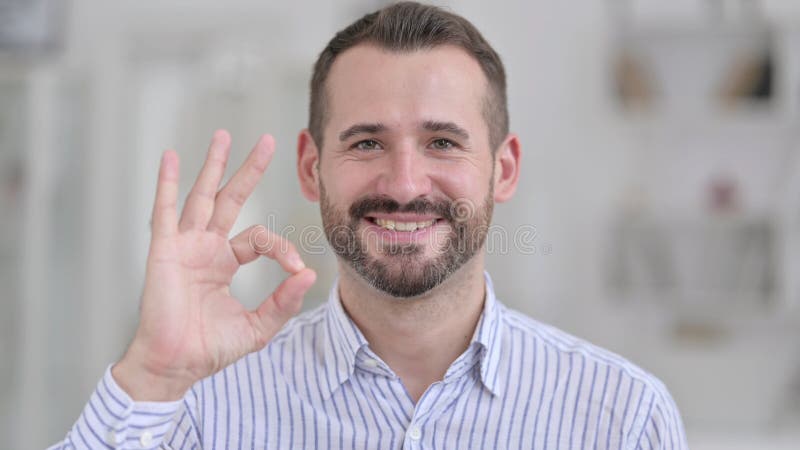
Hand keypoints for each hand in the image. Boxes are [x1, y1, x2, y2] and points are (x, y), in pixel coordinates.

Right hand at [112, 130, 315, 400]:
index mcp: (225, 261)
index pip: (259, 238)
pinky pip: (165, 212)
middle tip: (266, 141)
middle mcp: (206, 247)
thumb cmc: (210, 348)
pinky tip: (172, 158)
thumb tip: (309, 274)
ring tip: (222, 135)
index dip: (281, 247)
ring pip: (202, 196)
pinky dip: (167, 184)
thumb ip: (283, 302)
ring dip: (212, 165)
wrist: (175, 365)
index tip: (296, 267)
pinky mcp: (164, 251)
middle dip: (248, 170)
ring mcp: (184, 245)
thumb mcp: (258, 326)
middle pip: (230, 198)